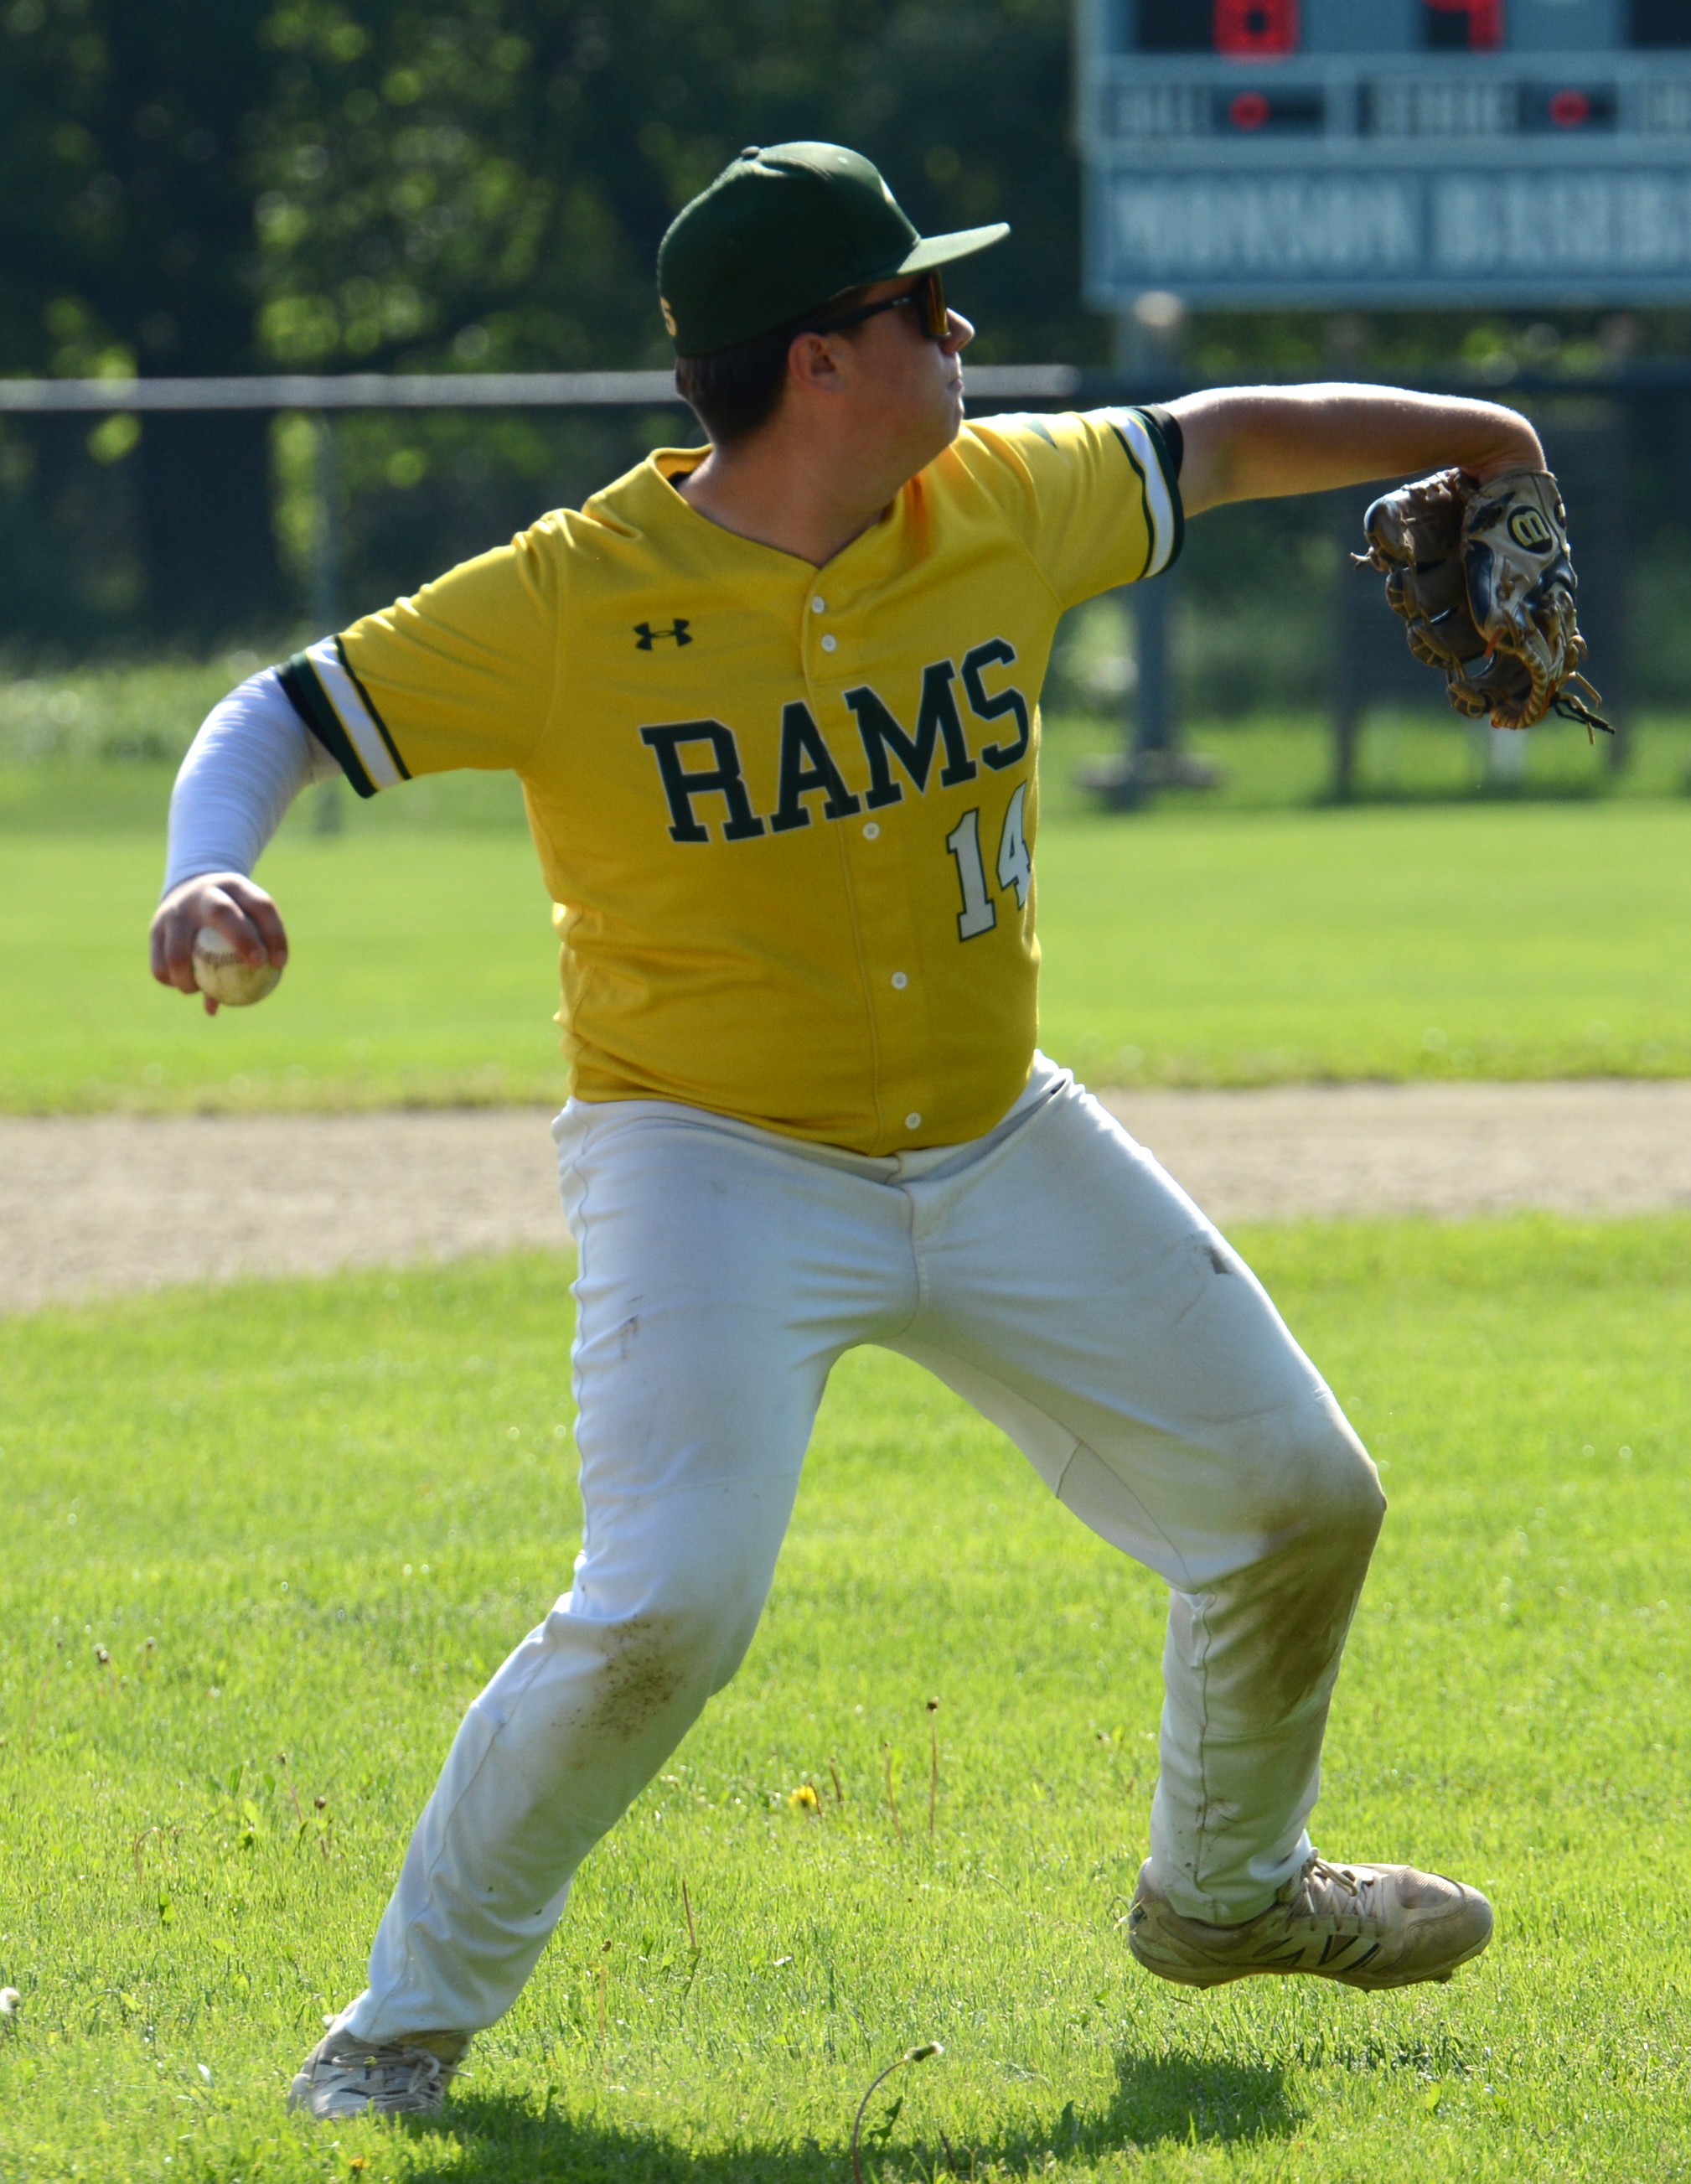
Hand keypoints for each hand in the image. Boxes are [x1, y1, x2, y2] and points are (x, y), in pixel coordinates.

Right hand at [150, 873, 287, 1016]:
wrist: (188, 888)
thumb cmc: (230, 916)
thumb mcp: (245, 920)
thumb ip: (250, 952)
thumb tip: (250, 996)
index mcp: (234, 888)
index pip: (261, 906)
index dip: (274, 934)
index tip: (280, 963)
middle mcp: (204, 894)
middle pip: (223, 912)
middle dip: (242, 939)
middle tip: (256, 966)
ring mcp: (177, 909)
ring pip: (180, 948)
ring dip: (188, 976)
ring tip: (196, 989)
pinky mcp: (156, 926)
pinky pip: (160, 960)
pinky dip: (170, 977)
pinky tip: (184, 986)